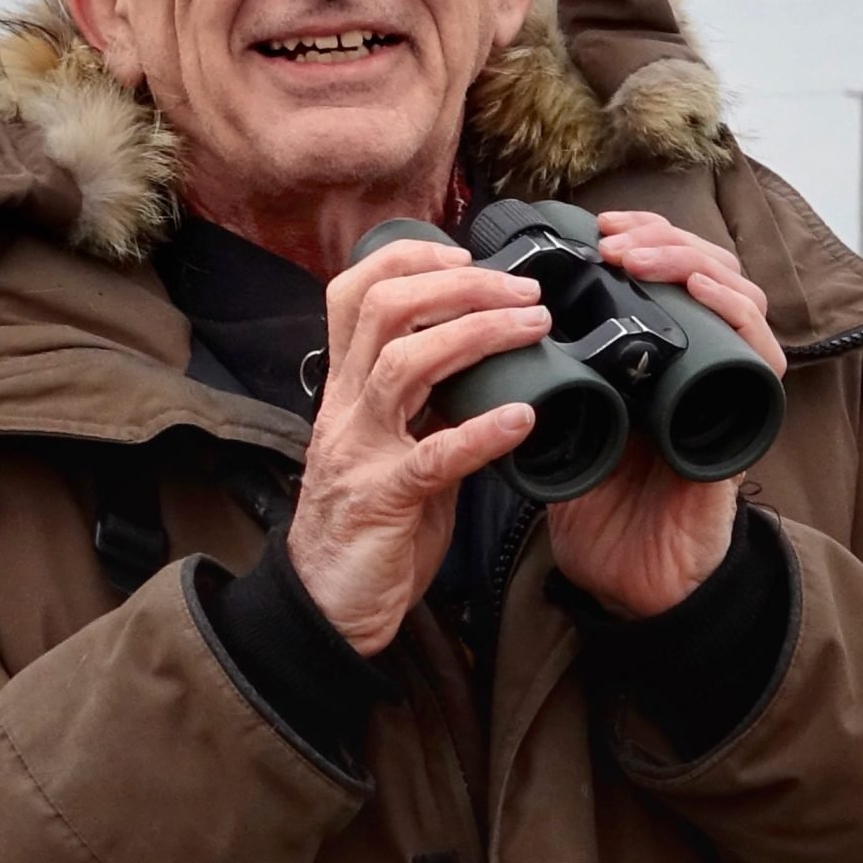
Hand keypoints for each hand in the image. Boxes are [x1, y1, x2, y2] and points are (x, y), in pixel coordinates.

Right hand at [288, 237, 549, 654]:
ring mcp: (361, 450)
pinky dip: (482, 431)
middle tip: (525, 290)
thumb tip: (492, 361)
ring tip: (534, 328)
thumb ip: (428, 402)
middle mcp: (345, 406)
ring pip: (405, 365)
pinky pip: (434, 456)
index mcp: (346, 387)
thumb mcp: (393, 444)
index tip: (468, 255)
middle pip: (385, 310)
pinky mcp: (384, 499)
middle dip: (461, 286)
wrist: (328, 606)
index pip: (356, 292)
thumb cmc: (369, 523)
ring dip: (477, 335)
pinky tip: (524, 417)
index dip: (409, 258)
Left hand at [547, 212, 787, 618]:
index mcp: (658, 358)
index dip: (644, 237)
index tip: (599, 228)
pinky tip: (702, 293)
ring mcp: (726, 388)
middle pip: (708, 270)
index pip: (670, 272)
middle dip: (664, 239)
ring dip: (692, 264)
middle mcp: (700, 364)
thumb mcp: (561, 423)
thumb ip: (545, 379)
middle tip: (614, 239)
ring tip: (640, 259)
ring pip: (739, 297)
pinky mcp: (745, 422)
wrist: (631, 584)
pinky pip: (760, 355)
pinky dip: (736, 315)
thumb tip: (492, 324)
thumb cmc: (600, 507)